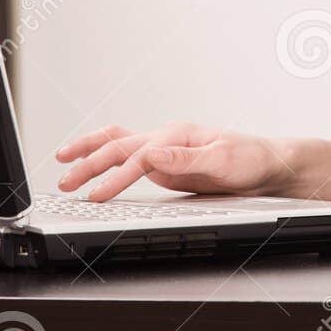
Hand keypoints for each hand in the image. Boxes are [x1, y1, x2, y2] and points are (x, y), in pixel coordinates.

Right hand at [54, 121, 289, 201]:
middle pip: (118, 147)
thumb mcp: (224, 160)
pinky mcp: (165, 163)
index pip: (137, 156)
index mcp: (177, 136)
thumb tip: (153, 154)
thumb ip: (187, 158)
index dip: (115, 177)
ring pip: (118, 144)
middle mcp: (166, 139)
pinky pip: (128, 155)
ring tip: (62, 163)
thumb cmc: (251, 160)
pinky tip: (90, 161)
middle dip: (89, 164)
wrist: (267, 165)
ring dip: (90, 153)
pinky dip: (106, 155)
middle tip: (65, 182)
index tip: (96, 195)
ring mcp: (164, 150)